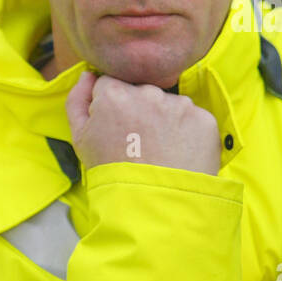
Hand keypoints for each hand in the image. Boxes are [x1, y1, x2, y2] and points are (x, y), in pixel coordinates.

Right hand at [66, 71, 221, 174]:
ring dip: (166, 121)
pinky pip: (193, 119)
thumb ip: (77, 99)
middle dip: (141, 111)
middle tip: (139, 144)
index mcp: (114, 93)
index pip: (112, 85)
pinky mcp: (203, 119)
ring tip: (161, 152)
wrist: (153, 205)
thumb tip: (88, 75)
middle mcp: (148, 92)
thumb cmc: (112, 173)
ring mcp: (179, 105)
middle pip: (142, 92)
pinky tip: (179, 154)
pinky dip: (188, 133)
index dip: (113, 106)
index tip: (117, 128)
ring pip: (169, 105)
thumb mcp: (80, 138)